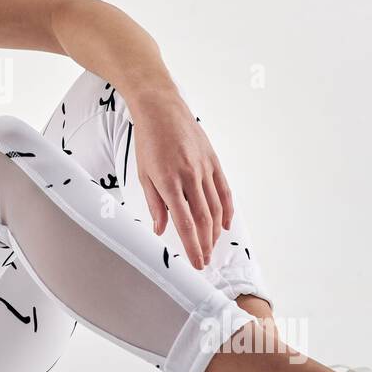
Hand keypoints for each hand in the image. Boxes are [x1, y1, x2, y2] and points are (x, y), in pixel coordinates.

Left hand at [129, 92, 233, 268]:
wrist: (162, 109)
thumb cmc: (148, 141)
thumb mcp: (143, 174)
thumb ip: (155, 204)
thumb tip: (160, 230)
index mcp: (169, 182)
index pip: (185, 223)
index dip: (192, 247)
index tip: (196, 263)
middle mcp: (190, 177)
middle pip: (203, 219)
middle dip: (205, 244)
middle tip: (204, 260)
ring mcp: (204, 168)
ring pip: (216, 208)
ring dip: (215, 231)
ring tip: (211, 246)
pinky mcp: (213, 161)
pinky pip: (224, 190)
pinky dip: (227, 210)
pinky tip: (225, 224)